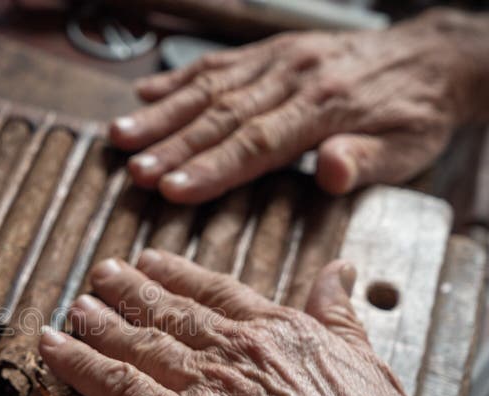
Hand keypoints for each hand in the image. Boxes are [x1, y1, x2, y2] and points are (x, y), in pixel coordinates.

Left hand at [39, 250, 488, 395]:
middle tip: (101, 272)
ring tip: (77, 305)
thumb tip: (339, 272)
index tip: (151, 261)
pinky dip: (80, 364)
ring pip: (137, 342)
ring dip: (100, 321)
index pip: (215, 291)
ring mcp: (205, 385)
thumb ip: (338, 313)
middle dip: (130, 290)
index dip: (176, 274)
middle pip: (168, 310)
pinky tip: (55, 347)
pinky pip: (118, 387)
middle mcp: (234, 349)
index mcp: (276, 331)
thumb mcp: (364, 358)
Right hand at [110, 8, 488, 203]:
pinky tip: (145, 92)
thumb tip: (330, 170)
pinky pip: (218, 62)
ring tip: (120, 135)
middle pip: (223, 114)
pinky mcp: (270, 50)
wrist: (430, 56)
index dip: (212, 167)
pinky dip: (178, 78)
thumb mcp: (409, 148)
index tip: (172, 189)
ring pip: (210, 86)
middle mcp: (294, 76)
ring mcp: (278, 59)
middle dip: (173, 145)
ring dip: (162, 112)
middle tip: (133, 169)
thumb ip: (366, 160)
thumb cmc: (414, 114)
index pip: (258, 142)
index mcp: (326, 105)